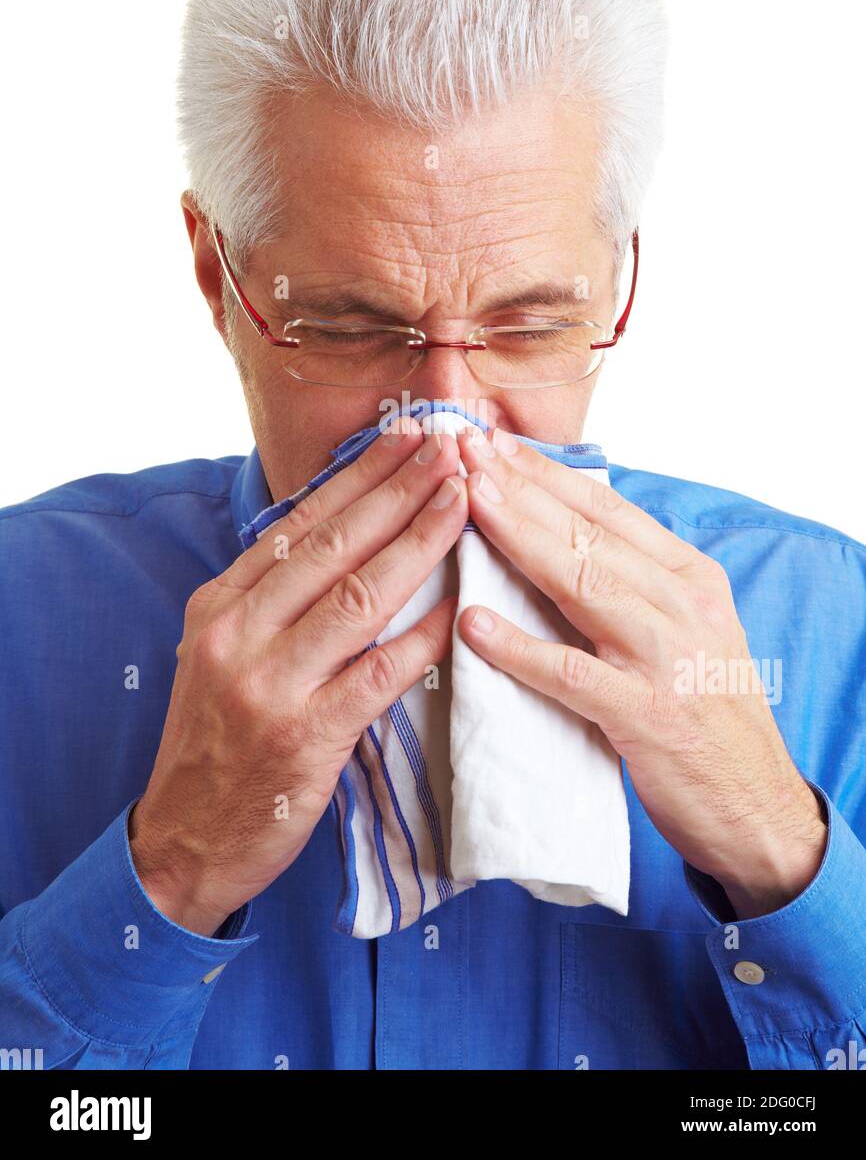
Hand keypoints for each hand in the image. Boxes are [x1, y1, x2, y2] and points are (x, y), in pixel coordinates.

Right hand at [129, 420, 466, 935]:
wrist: (184, 839)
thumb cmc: (221, 740)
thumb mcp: (226, 653)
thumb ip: (276, 599)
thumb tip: (348, 533)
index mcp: (222, 604)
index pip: (300, 521)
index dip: (360, 474)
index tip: (407, 434)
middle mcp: (238, 632)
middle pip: (332, 544)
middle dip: (398, 487)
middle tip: (449, 445)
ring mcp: (268, 684)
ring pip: (356, 596)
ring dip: (418, 542)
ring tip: (462, 500)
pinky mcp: (304, 736)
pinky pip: (377, 676)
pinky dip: (423, 639)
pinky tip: (461, 607)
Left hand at [455, 425, 827, 919]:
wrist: (756, 806)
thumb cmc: (705, 713)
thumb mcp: (686, 629)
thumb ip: (633, 583)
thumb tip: (558, 535)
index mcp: (689, 577)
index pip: (607, 508)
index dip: (545, 472)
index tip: (491, 442)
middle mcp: (683, 605)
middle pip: (588, 533)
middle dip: (520, 487)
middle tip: (462, 449)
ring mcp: (666, 658)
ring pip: (582, 582)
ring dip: (518, 538)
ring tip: (466, 503)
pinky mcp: (647, 717)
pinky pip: (572, 675)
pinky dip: (519, 648)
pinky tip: (473, 625)